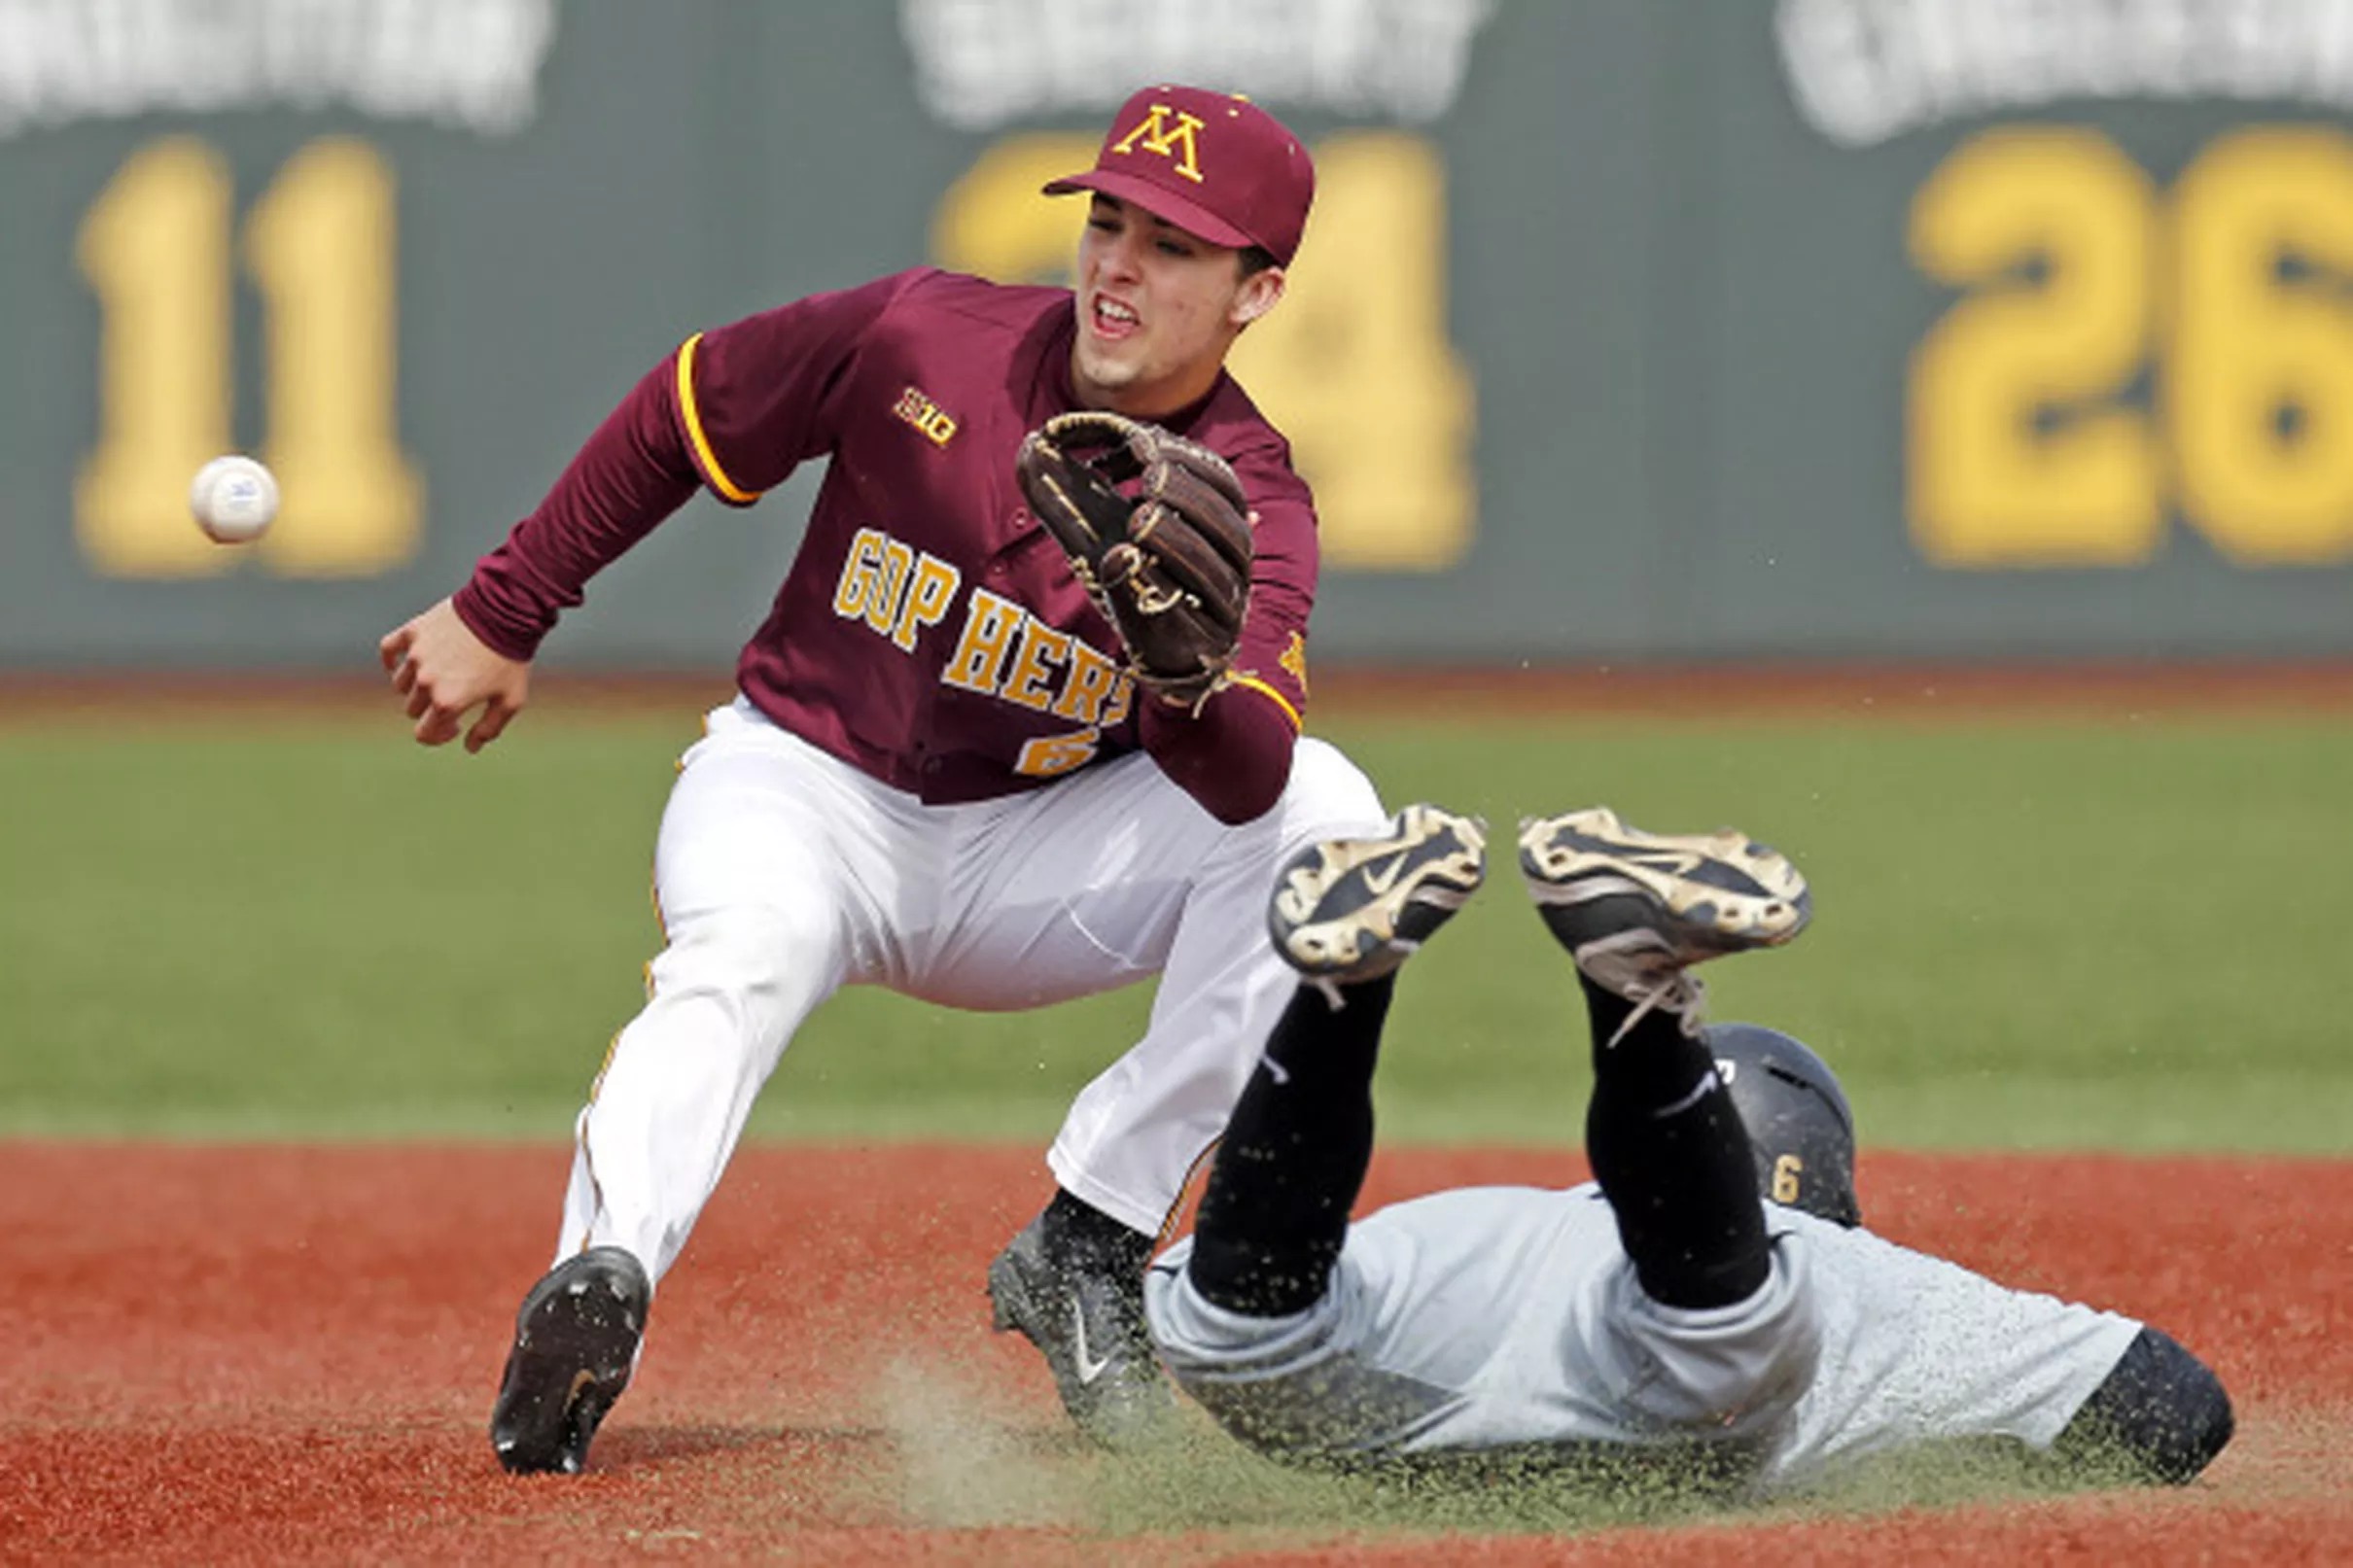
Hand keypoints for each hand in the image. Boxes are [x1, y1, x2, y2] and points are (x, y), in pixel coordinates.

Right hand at [378, 597, 530, 752]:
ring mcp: (416, 655)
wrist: (506, 611)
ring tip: (437, 677)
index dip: (438, 735)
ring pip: (400, 683)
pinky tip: (404, 663)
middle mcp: (426, 681)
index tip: (455, 725)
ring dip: (414, 685)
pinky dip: (391, 659)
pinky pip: (388, 649)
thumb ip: (489, 728)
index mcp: (447, 702)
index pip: (423, 733)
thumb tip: (470, 747)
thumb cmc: (511, 659)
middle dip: (430, 708)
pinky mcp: (413, 632)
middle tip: (452, 696)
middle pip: (412, 708)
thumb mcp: (510, 700)